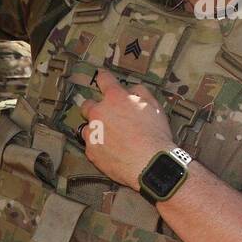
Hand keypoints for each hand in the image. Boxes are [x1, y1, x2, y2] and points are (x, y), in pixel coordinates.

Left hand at [78, 69, 174, 189]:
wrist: (150, 164)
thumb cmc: (155, 135)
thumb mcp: (154, 106)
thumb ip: (139, 92)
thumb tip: (130, 89)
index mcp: (115, 98)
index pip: (104, 79)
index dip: (103, 77)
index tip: (102, 77)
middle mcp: (99, 113)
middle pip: (87, 105)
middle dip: (96, 108)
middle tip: (109, 116)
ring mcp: (93, 133)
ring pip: (87, 127)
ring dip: (96, 129)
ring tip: (111, 138)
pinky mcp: (91, 151)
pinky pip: (91, 145)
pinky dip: (99, 147)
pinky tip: (112, 151)